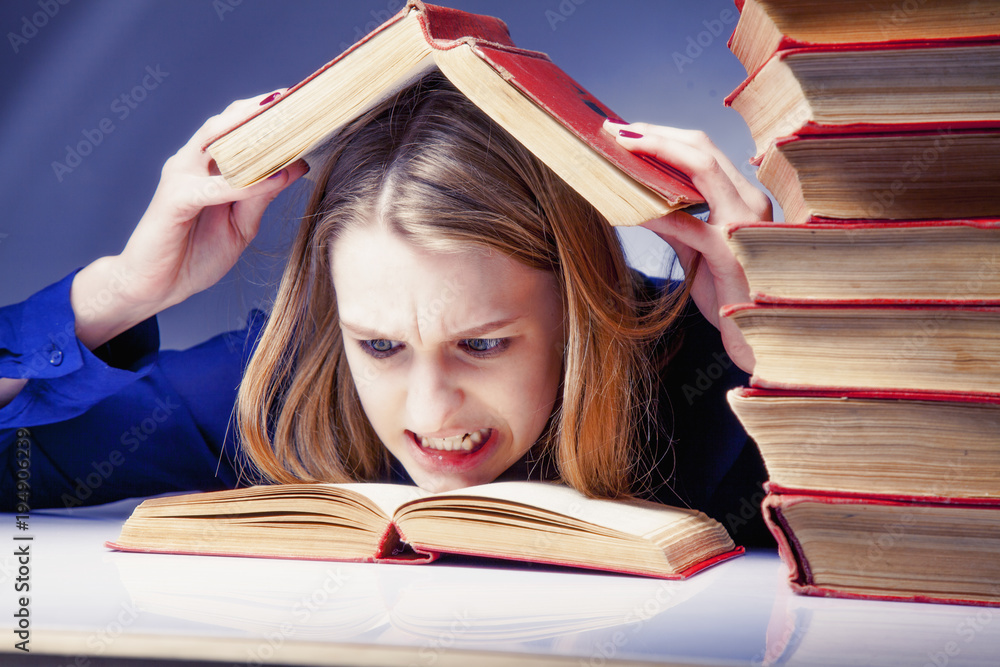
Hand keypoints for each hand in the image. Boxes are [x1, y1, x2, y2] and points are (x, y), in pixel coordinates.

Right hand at [72, 91, 308, 348]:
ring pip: (216, 140)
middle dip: (263, 110)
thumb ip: (263, 194)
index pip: (240, 128)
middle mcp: (193, 162)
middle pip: (228, 123)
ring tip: (285, 124)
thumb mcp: (242, 225)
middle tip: (297, 99)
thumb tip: (298, 165)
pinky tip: (268, 179)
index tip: (304, 104)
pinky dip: (242, 183)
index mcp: (209, 165)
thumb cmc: (194, 254)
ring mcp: (181, 177)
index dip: (270, 114)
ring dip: (251, 131)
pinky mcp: (174, 200)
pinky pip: (213, 187)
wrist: (154, 287)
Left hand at [604, 120, 772, 372]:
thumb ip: (674, 223)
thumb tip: (639, 202)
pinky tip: (629, 209)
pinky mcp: (733, 253)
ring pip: (702, 169)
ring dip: (656, 153)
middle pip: (701, 148)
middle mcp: (751, 202)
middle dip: (654, 134)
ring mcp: (746, 224)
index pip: (704, 150)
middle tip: (613, 129)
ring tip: (619, 149)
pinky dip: (657, 213)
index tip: (626, 130)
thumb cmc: (729, 296)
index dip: (664, 135)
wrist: (759, 338)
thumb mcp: (695, 252)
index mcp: (743, 198)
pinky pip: (690, 224)